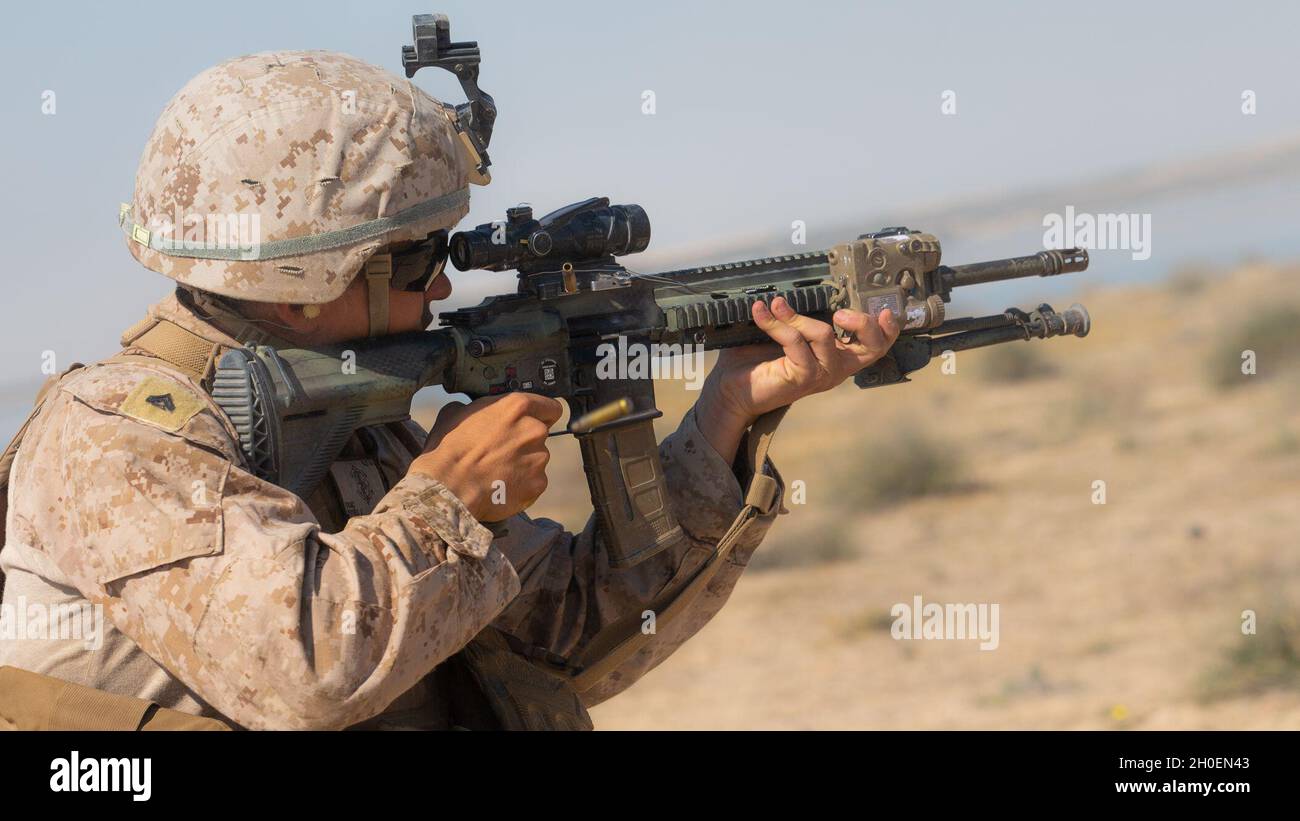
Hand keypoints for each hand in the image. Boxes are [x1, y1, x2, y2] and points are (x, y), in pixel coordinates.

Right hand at [410, 392, 562, 521]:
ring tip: (496, 472)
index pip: (550, 407)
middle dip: (524, 442)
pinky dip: (522, 485)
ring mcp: (539, 458)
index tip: (535, 422)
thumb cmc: (449, 450)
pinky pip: (534, 482)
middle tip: (501, 452)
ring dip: (523, 464)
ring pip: (537, 459)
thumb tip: (478, 411)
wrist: (448, 488)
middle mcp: (534, 430)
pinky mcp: (538, 484)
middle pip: (541, 434)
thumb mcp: (456, 413)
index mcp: (517, 407)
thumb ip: (478, 408)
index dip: (542, 415)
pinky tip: (500, 486)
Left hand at [696, 298, 899, 460]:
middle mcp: (835, 367)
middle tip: (840, 313)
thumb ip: (797, 314)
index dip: (887, 330)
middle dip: (864, 324)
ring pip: (824, 335)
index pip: (874, 346)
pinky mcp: (803, 378)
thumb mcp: (782, 332)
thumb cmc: (757, 359)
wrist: (732, 389)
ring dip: (796, 317)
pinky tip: (761, 313)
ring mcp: (821, 375)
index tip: (886, 310)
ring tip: (775, 305)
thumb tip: (793, 285)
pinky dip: (777, 324)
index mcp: (837, 355)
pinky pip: (796, 342)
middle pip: (871, 348)